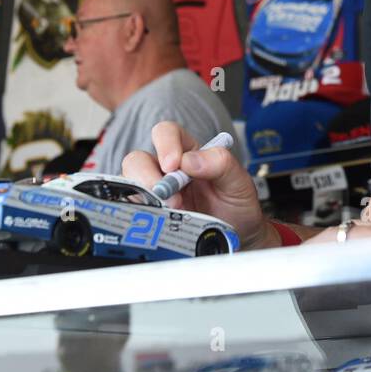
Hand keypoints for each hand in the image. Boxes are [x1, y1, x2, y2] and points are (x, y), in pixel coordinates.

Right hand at [122, 121, 270, 250]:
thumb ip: (222, 164)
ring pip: (130, 184)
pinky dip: (141, 215)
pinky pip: (132, 210)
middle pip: (138, 159)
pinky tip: (160, 222)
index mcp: (189, 153)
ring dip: (146, 197)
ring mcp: (157, 194)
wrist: (240, 237)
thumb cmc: (237, 206)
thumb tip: (190, 160)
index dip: (165, 144)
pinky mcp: (150, 216)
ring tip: (171, 212)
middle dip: (148, 176)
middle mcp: (168, 171)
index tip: (173, 164)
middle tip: (170, 197)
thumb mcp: (239, 182)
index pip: (167, 133)